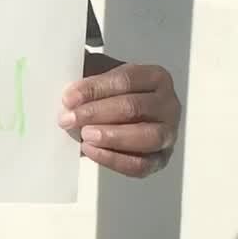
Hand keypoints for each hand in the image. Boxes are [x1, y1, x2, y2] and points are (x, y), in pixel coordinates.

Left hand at [59, 64, 180, 177]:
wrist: (115, 114)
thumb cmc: (109, 93)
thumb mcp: (99, 74)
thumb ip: (86, 79)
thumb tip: (69, 93)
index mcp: (155, 77)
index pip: (125, 80)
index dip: (94, 89)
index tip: (69, 98)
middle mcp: (168, 104)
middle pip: (134, 107)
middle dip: (97, 113)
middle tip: (70, 118)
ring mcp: (168, 133)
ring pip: (145, 136)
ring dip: (110, 137)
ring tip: (84, 135)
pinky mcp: (160, 159)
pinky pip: (141, 164)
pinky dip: (114, 160)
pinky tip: (92, 151)